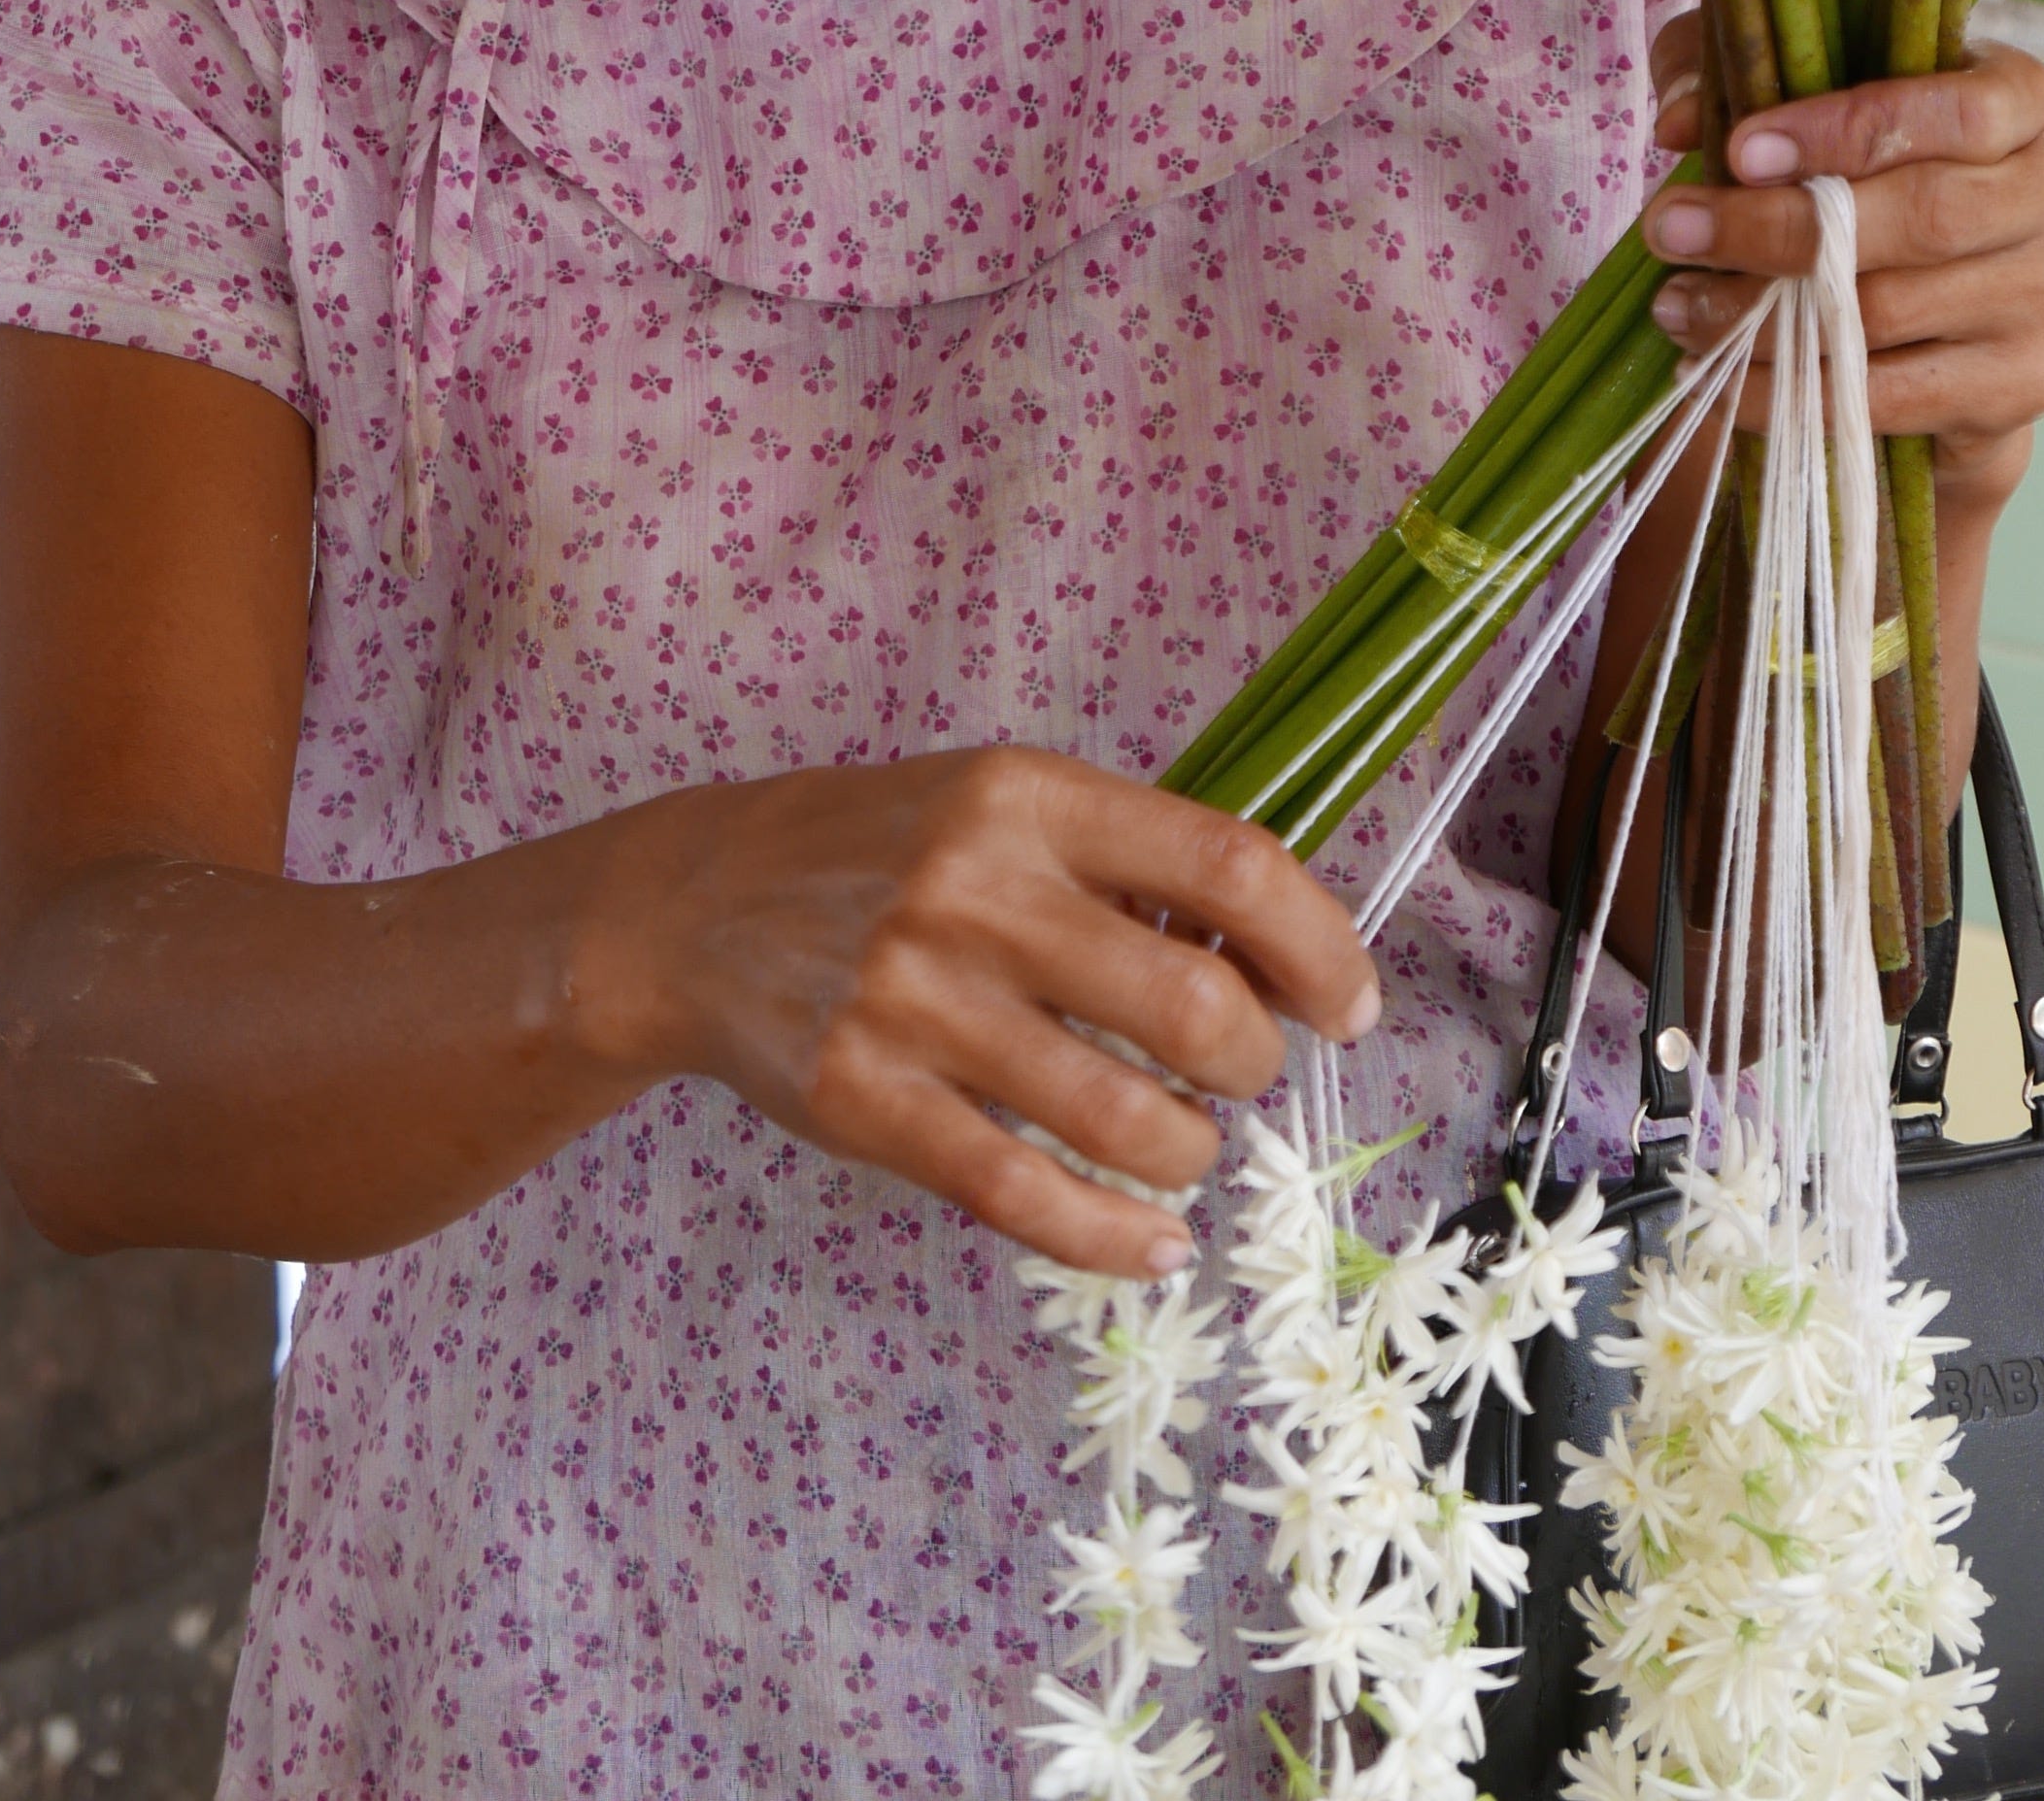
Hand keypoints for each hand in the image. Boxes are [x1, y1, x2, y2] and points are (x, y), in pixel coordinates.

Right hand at [613, 747, 1378, 1279]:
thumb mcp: (997, 806)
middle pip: (1195, 1004)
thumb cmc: (881, 854)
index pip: (1227, 863)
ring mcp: (916, 1001)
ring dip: (1190, 1152)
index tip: (1348, 1004)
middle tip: (1244, 1076)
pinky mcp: (868, 1102)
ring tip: (1184, 1147)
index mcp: (1029, 798)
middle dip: (1253, 1062)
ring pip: (1125, 1118)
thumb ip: (1121, 863)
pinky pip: (1025, 1194)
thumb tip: (1275, 953)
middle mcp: (978, 891)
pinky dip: (1113, 1237)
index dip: (1316, 945)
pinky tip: (1151, 1245)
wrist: (696, 908)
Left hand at [1638, 20, 2043, 504]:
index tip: (1738, 150)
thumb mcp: (1795, 97)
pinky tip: (1723, 379)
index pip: (1954, 111)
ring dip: (1763, 316)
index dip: (1841, 131)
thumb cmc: (1857, 174)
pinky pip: (1889, 397)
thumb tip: (1683, 116)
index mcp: (2023, 99)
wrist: (1931, 314)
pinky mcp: (2021, 384)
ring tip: (1680, 307)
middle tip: (1674, 232)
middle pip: (1923, 216)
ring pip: (1891, 312)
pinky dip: (1791, 393)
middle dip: (1777, 229)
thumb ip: (1732, 71)